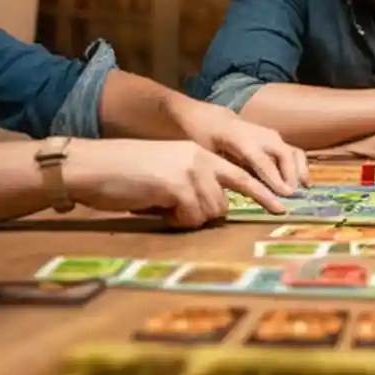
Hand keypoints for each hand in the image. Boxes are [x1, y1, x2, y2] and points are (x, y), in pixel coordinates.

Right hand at [65, 139, 287, 228]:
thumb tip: (208, 211)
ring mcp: (191, 170)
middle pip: (228, 198)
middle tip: (209, 211)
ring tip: (162, 206)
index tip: (282, 207)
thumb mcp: (165, 173)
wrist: (92, 167)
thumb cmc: (122, 175)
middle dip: (212, 212)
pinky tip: (156, 208)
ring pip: (211, 211)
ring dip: (188, 218)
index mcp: (198, 153)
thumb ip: (190, 185)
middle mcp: (200, 158)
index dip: (262, 193)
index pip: (240, 174)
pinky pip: (191, 217)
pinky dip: (176, 221)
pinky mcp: (178, 185)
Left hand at [176, 103, 308, 196]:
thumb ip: (221, 171)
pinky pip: (294, 152)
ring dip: (299, 171)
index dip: (274, 178)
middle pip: (283, 154)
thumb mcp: (206, 154)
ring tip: (302, 190)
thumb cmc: (205, 138)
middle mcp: (260, 136)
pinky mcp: (276, 139)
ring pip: (292, 152)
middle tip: (291, 197)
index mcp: (240, 139)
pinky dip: (301, 166)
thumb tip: (230, 197)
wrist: (211, 118)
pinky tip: (305, 183)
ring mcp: (270, 136)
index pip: (262, 161)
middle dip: (290, 176)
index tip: (285, 195)